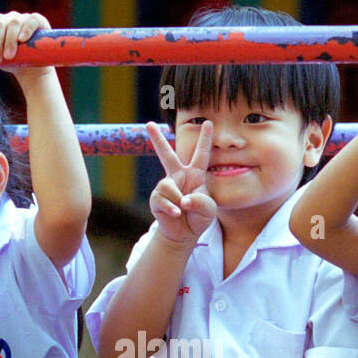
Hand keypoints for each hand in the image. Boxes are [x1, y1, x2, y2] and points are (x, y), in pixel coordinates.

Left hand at [0, 12, 51, 81]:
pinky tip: (22, 39)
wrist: (31, 71)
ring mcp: (23, 18)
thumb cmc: (10, 61)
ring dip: (9, 41)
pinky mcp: (39, 22)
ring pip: (13, 23)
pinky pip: (31, 20)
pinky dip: (26, 29)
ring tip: (9, 57)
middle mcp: (9, 18)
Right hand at [147, 120, 216, 245]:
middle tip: (149, 124)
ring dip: (177, 199)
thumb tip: (183, 199)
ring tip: (182, 210)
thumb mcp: (209, 210)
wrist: (185, 234)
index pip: (201, 154)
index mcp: (194, 175)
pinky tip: (176, 214)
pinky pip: (162, 199)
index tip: (208, 122)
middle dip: (157, 139)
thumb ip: (201, 202)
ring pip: (167, 186)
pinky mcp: (157, 199)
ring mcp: (166, 187)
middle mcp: (178, 176)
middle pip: (167, 154)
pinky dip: (171, 208)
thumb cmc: (199, 218)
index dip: (205, 139)